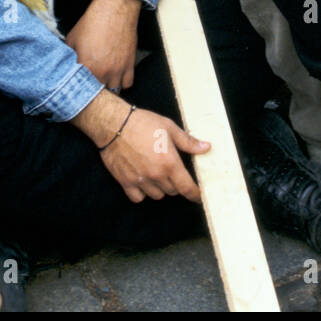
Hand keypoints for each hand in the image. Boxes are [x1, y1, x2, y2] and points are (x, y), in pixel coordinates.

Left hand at [65, 0, 141, 90]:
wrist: (114, 10)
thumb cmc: (92, 22)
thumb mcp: (71, 38)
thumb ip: (67, 56)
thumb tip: (62, 64)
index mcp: (86, 66)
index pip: (80, 89)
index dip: (78, 90)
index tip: (77, 88)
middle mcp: (102, 72)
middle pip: (97, 93)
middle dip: (93, 91)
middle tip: (89, 86)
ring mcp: (117, 70)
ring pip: (113, 91)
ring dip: (107, 88)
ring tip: (103, 82)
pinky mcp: (130, 65)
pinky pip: (127, 84)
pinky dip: (122, 82)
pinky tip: (115, 76)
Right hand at [72, 90, 209, 202]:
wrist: (114, 124)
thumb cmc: (142, 123)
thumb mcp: (169, 128)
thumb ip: (188, 142)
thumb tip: (206, 147)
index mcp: (169, 163)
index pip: (187, 187)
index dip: (195, 194)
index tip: (198, 196)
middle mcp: (156, 175)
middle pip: (172, 191)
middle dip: (175, 184)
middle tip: (171, 171)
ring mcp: (140, 180)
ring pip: (157, 195)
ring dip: (160, 188)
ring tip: (156, 174)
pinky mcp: (125, 182)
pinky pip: (138, 198)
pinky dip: (142, 192)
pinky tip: (143, 180)